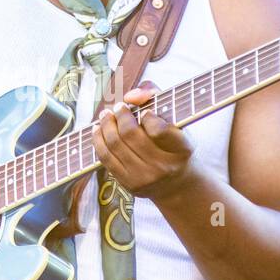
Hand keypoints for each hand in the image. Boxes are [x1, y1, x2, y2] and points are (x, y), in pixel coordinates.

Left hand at [94, 80, 196, 200]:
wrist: (176, 183)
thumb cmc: (174, 144)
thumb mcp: (176, 119)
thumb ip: (155, 95)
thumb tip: (130, 96)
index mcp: (181, 148)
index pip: (158, 129)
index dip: (147, 116)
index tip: (144, 111)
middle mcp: (164, 166)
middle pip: (130, 134)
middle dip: (120, 116)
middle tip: (119, 107)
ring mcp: (145, 178)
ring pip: (115, 144)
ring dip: (106, 124)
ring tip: (106, 114)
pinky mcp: (128, 184)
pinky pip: (106, 158)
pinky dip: (98, 140)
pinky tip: (98, 129)